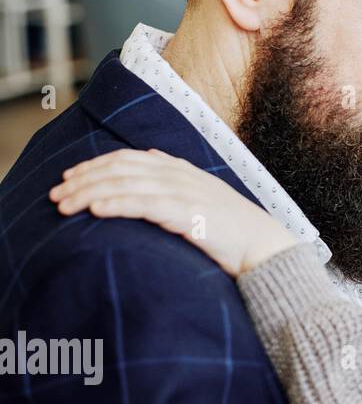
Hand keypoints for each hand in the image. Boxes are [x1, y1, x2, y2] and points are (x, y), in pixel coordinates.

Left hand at [50, 148, 297, 275]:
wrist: (263, 246)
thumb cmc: (233, 229)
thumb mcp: (204, 195)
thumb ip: (178, 176)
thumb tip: (152, 157)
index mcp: (182, 169)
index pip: (128, 157)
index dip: (95, 165)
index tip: (69, 178)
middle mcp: (179, 175)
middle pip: (120, 168)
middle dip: (83, 179)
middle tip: (56, 194)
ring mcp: (183, 191)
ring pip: (124, 183)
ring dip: (89, 193)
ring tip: (65, 205)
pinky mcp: (186, 212)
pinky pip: (142, 204)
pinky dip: (115, 204)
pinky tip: (95, 210)